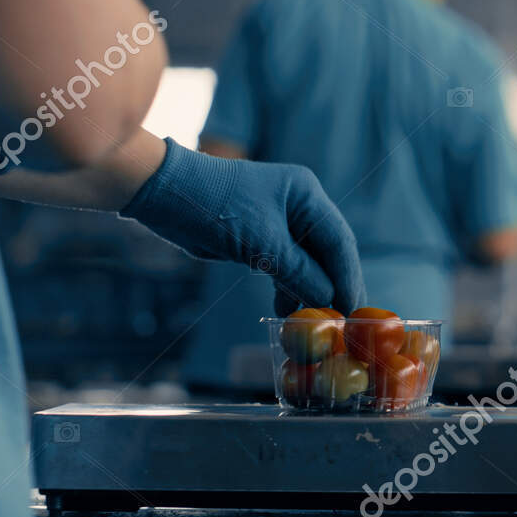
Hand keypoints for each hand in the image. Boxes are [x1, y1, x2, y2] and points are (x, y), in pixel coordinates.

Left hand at [122, 138, 364, 315]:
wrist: (161, 193)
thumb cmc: (213, 205)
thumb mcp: (261, 242)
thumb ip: (299, 272)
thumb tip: (329, 302)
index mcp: (306, 195)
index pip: (339, 241)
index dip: (348, 277)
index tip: (355, 310)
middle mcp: (299, 207)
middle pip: (326, 254)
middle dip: (333, 287)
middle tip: (344, 322)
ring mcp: (280, 223)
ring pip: (306, 264)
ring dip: (309, 292)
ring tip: (315, 323)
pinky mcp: (260, 240)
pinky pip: (284, 268)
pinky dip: (287, 289)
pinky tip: (288, 311)